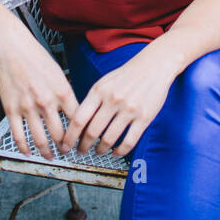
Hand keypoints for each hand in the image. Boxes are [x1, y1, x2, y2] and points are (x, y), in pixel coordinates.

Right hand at [0, 18, 79, 159]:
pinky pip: (19, 136)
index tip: (82, 141)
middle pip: (60, 135)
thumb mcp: (59, 74)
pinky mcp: (11, 110)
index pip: (77, 121)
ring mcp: (28, 108)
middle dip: (65, 147)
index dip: (81, 134)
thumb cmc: (37, 58)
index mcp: (62, 92)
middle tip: (66, 151)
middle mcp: (47, 102)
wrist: (13, 49)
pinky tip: (28, 152)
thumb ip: (65, 95)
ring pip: (40, 140)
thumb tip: (73, 113)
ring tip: (50, 156)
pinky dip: (24, 148)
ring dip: (47, 152)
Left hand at [60, 43, 178, 157]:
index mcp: (99, 90)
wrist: (153, 66)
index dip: (70, 136)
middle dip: (83, 146)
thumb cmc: (126, 75)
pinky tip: (115, 153)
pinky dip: (120, 151)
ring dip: (101, 150)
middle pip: (92, 132)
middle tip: (81, 151)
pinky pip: (129, 141)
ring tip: (98, 152)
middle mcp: (113, 100)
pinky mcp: (144, 118)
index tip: (65, 145)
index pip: (79, 118)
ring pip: (109, 139)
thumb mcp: (104, 82)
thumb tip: (79, 123)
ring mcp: (129, 109)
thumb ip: (92, 100)